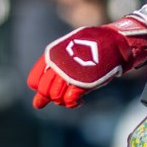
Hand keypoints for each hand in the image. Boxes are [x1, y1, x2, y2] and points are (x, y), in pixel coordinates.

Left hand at [28, 16, 146, 109]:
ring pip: (55, 96)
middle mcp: (57, 65)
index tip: (50, 91)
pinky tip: (80, 101)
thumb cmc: (92, 48)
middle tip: (63, 96)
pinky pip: (69, 100)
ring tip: (73, 98)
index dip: (40, 89)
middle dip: (51, 97)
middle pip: (44, 90)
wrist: (113, 42)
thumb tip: (38, 100)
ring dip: (63, 101)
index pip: (33, 80)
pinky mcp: (81, 82)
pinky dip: (73, 104)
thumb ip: (55, 71)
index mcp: (52, 55)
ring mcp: (68, 74)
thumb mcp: (70, 53)